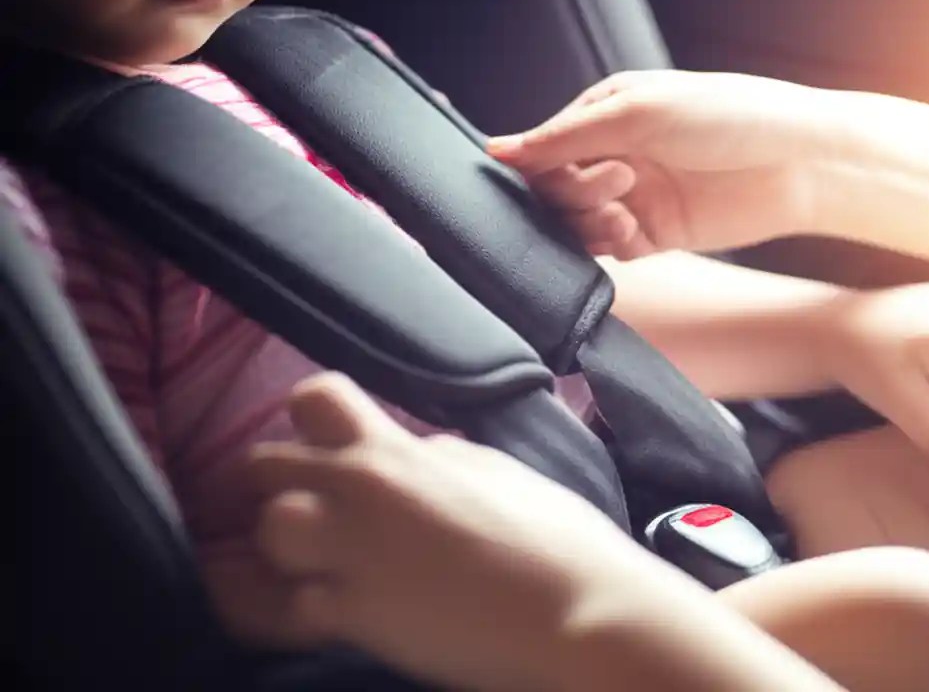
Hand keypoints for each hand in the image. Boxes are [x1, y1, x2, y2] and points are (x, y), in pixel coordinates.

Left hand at [247, 373, 655, 689]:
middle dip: (271, 486)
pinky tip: (302, 612)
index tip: (320, 447)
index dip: (308, 422)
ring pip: (267, 532)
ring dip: (279, 548)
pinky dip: (284, 610)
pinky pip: (278, 610)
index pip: (314, 398)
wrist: (578, 612)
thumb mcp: (494, 470)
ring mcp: (349, 555)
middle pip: (262, 464)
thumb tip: (416, 452)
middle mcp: (360, 492)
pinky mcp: (351, 618)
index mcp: (398, 450)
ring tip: (308, 565)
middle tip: (299, 511)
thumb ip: (438, 457)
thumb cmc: (556, 537)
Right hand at [488, 70, 834, 257]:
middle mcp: (616, 153)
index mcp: (607, 112)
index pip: (545, 147)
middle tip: (614, 183)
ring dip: (588, 221)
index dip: (537, 167)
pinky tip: (630, 232)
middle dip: (571, 192)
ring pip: (577, 223)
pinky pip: (608, 249)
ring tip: (623, 211)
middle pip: (555, 188)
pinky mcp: (657, 234)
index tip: (539, 180)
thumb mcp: (639, 113)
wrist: (800, 164)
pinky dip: (608, 244)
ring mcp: (636, 196)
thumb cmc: (732, 117)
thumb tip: (499, 150)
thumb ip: (565, 138)